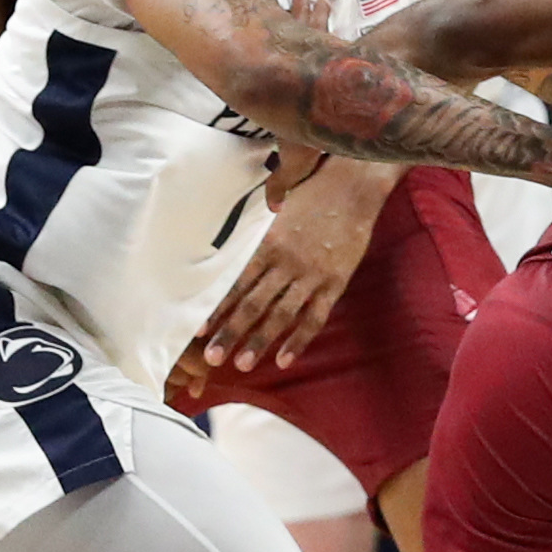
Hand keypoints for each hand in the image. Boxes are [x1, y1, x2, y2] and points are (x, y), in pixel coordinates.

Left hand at [186, 160, 385, 380]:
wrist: (352, 186)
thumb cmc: (310, 193)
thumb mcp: (274, 209)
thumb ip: (252, 233)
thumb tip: (225, 247)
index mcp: (267, 244)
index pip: (237, 283)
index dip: (218, 307)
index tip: (199, 329)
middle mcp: (286, 263)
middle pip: (254, 304)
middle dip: (231, 332)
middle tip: (211, 358)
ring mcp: (311, 276)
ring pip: (281, 315)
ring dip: (260, 341)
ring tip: (242, 365)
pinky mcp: (335, 283)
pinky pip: (315, 318)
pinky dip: (299, 340)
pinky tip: (284, 360)